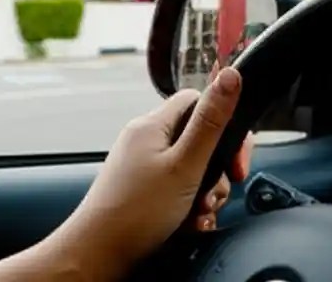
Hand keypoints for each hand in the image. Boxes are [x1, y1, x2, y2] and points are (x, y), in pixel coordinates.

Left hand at [35, 68, 251, 281]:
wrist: (97, 256)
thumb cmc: (134, 212)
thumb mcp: (185, 165)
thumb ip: (211, 122)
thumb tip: (231, 76)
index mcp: (153, 125)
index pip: (198, 100)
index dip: (223, 123)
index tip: (234, 156)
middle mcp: (145, 141)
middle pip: (199, 139)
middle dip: (216, 169)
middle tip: (216, 191)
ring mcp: (142, 167)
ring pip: (192, 169)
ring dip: (204, 193)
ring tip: (199, 213)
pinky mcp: (142, 191)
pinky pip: (177, 189)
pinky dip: (189, 207)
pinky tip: (189, 223)